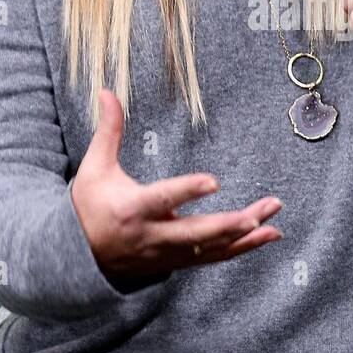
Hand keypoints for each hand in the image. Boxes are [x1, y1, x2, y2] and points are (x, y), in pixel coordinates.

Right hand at [71, 90, 282, 288]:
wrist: (78, 258)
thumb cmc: (88, 206)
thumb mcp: (94, 167)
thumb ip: (108, 130)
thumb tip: (105, 91)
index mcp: (132, 208)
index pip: (163, 198)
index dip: (188, 191)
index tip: (214, 181)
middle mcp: (152, 235)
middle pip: (196, 233)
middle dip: (229, 224)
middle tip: (259, 214)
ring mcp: (166, 253)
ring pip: (211, 248)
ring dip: (245, 236)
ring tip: (273, 220)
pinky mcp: (176, 261)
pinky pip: (214, 258)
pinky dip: (242, 249)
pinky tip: (269, 235)